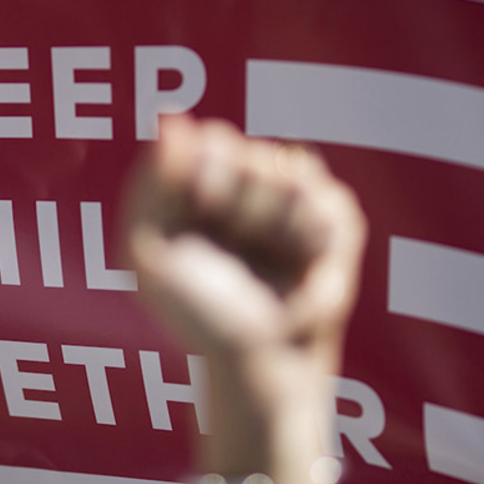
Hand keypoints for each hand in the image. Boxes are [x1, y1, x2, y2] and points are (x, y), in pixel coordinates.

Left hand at [126, 116, 364, 370]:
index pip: (212, 142)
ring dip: (280, 224)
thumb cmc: (200, 316)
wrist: (262, 362)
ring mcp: (292, 202)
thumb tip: (170, 120)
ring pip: (296, 174)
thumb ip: (152, 185)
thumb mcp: (148, 253)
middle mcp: (246, 188)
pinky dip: (315, 235)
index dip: (211, 173)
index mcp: (198, 188)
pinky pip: (332, 200)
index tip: (203, 208)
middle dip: (245, 204)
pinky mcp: (335, 223)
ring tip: (271, 267)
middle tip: (236, 251)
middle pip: (255, 156)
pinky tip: (304, 268)